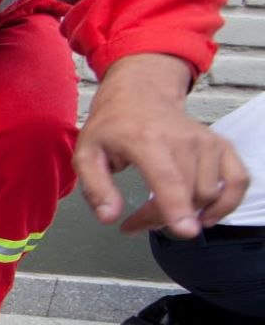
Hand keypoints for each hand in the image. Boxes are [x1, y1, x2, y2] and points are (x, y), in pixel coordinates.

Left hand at [75, 53, 248, 237]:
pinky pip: (238, 180)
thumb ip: (95, 188)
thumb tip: (109, 218)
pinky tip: (207, 216)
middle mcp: (184, 139)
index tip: (186, 231)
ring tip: (159, 212)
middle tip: (137, 222)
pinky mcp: (222, 146)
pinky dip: (228, 203)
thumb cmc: (112, 126)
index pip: (169, 178)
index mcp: (146, 140)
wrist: (141, 93)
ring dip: (187, 214)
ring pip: (209, 194)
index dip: (177, 207)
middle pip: (188, 194)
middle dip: (162, 219)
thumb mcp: (87, 153)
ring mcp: (208, 142)